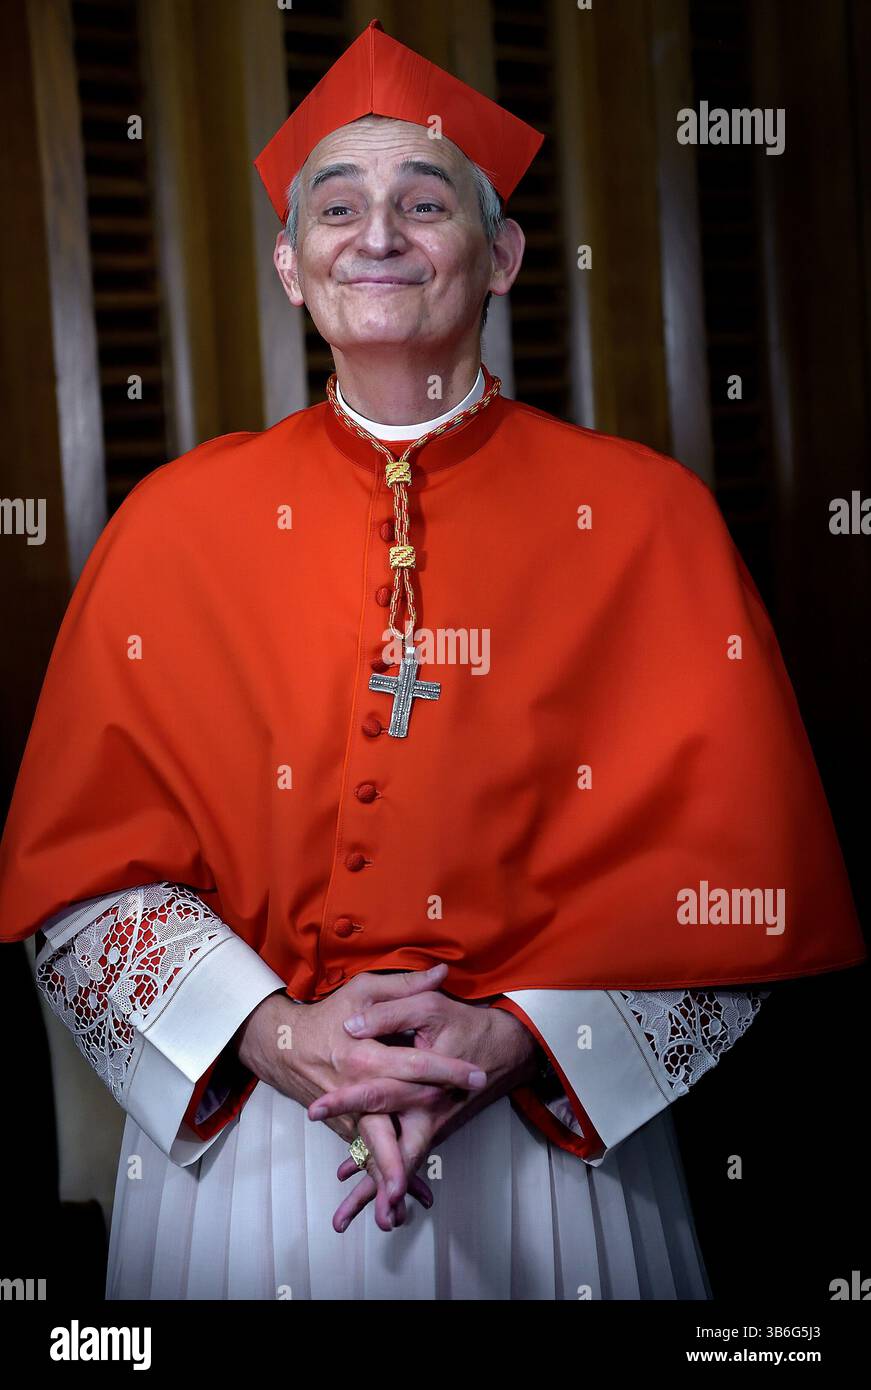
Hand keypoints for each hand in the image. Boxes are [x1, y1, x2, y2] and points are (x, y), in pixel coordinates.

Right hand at [234, 965, 489, 1229]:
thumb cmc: (328, 1015)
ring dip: (390, 1172)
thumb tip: (442, 972)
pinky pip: (367, 1154)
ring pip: (374, 1146)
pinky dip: (381, 1174)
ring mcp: (347, 1113)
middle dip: (425, 1129)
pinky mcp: (345, 1127)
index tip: (477, 1076)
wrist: (283, 1044)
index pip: (414, 1064)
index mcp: (363, 1054)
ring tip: (405, 1200)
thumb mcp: (363, 990)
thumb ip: (404, 986)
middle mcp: (355, 1088)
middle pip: (394, 1115)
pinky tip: (399, 1200)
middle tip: (451, 1160)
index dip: (448, 1070)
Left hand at [312, 991, 539, 1230]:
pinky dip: (385, 1173)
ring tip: (343, 1221)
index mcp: (426, 1082)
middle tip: (341, 1214)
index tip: (315, 1111)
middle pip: (395, 1153)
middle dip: (368, 1184)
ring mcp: (433, 1125)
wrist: (510, 1047)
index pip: (380, 1093)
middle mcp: (430, 1112)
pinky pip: (407, 1154)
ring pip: (402, 1164)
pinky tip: (360, 1184)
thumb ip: (391, 1013)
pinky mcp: (434, 1128)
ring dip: (376, 1193)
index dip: (347, 1101)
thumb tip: (351, 1027)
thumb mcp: (431, 1007)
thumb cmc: (469, 1024)